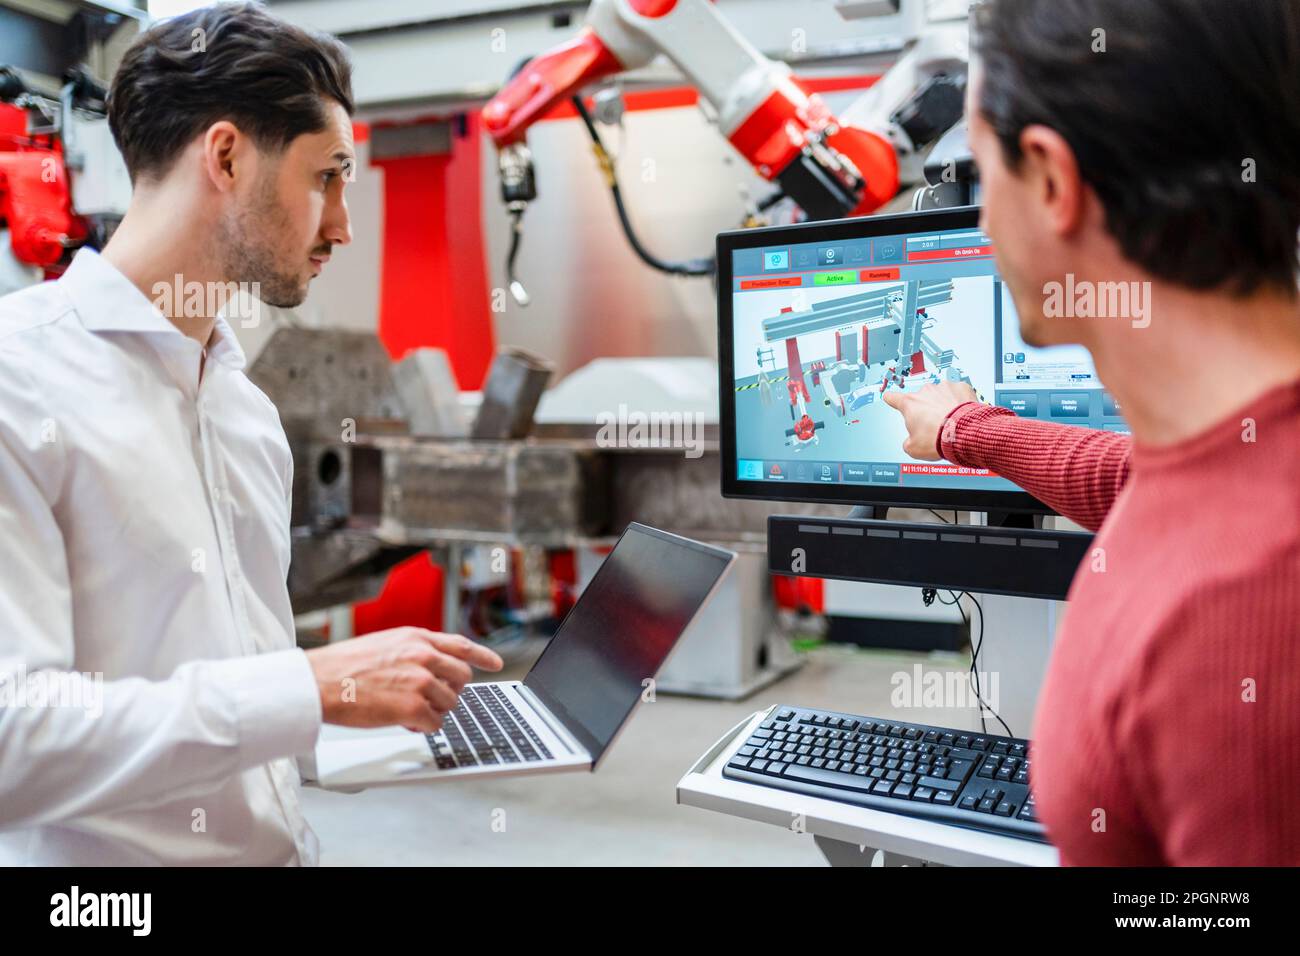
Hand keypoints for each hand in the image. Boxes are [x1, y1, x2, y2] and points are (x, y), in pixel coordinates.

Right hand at [306, 628, 503, 732]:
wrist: (319, 683)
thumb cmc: (343, 667)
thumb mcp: (385, 644)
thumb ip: (413, 651)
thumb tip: (433, 666)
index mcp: (417, 638)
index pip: (461, 646)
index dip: (482, 656)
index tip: (496, 664)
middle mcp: (424, 656)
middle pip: (462, 678)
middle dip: (449, 691)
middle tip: (430, 699)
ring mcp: (421, 682)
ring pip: (450, 703)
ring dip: (432, 710)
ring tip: (405, 708)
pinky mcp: (414, 708)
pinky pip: (435, 724)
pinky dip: (422, 726)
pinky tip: (402, 721)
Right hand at [880, 381, 978, 460]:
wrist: (966, 434)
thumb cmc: (939, 439)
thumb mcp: (914, 449)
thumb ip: (908, 441)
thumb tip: (911, 441)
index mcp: (910, 404)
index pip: (893, 398)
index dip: (891, 399)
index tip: (890, 398)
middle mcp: (925, 392)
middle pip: (921, 400)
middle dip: (926, 410)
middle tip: (934, 425)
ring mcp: (944, 387)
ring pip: (940, 395)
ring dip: (943, 405)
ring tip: (951, 421)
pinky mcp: (961, 387)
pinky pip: (957, 393)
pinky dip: (959, 401)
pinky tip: (961, 414)